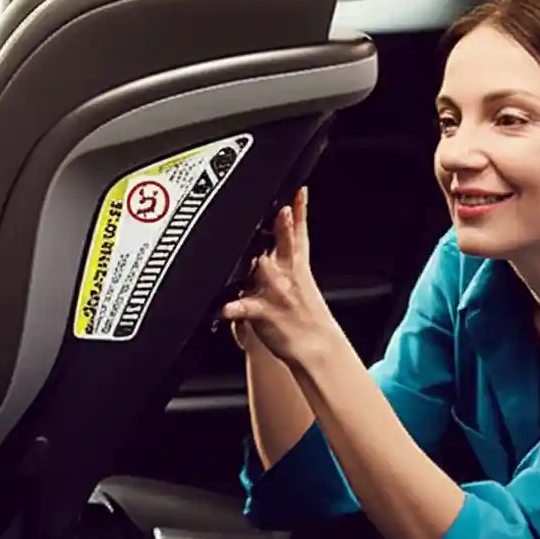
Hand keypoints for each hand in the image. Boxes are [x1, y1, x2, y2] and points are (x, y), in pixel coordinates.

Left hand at [222, 187, 332, 364]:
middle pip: (285, 246)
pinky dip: (232, 308)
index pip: (298, 233)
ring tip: (258, 257)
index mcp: (296, 266)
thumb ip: (283, 257)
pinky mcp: (265, 314)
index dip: (299, 211)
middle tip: (282, 212)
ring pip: (265, 273)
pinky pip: (245, 309)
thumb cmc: (303, 314)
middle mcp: (287, 276)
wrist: (317, 347)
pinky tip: (223, 309)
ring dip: (261, 264)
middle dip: (284, 230)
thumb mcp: (299, 279)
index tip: (299, 191)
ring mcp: (276, 294)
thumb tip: (267, 240)